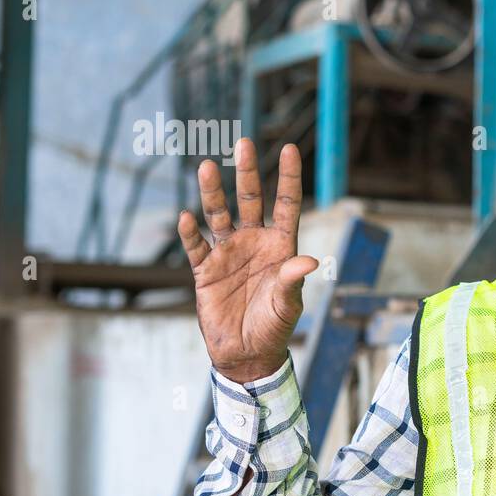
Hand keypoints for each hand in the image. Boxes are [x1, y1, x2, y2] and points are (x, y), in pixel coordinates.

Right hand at [177, 138, 317, 382]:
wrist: (247, 353)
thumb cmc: (275, 327)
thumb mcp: (288, 305)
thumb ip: (293, 281)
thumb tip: (309, 260)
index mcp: (280, 246)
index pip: (286, 205)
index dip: (289, 178)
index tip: (291, 148)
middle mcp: (254, 243)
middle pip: (251, 200)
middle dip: (247, 173)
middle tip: (243, 142)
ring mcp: (228, 253)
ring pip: (219, 215)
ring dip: (213, 193)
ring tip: (206, 166)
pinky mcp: (205, 270)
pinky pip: (195, 247)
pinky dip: (189, 233)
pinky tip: (186, 217)